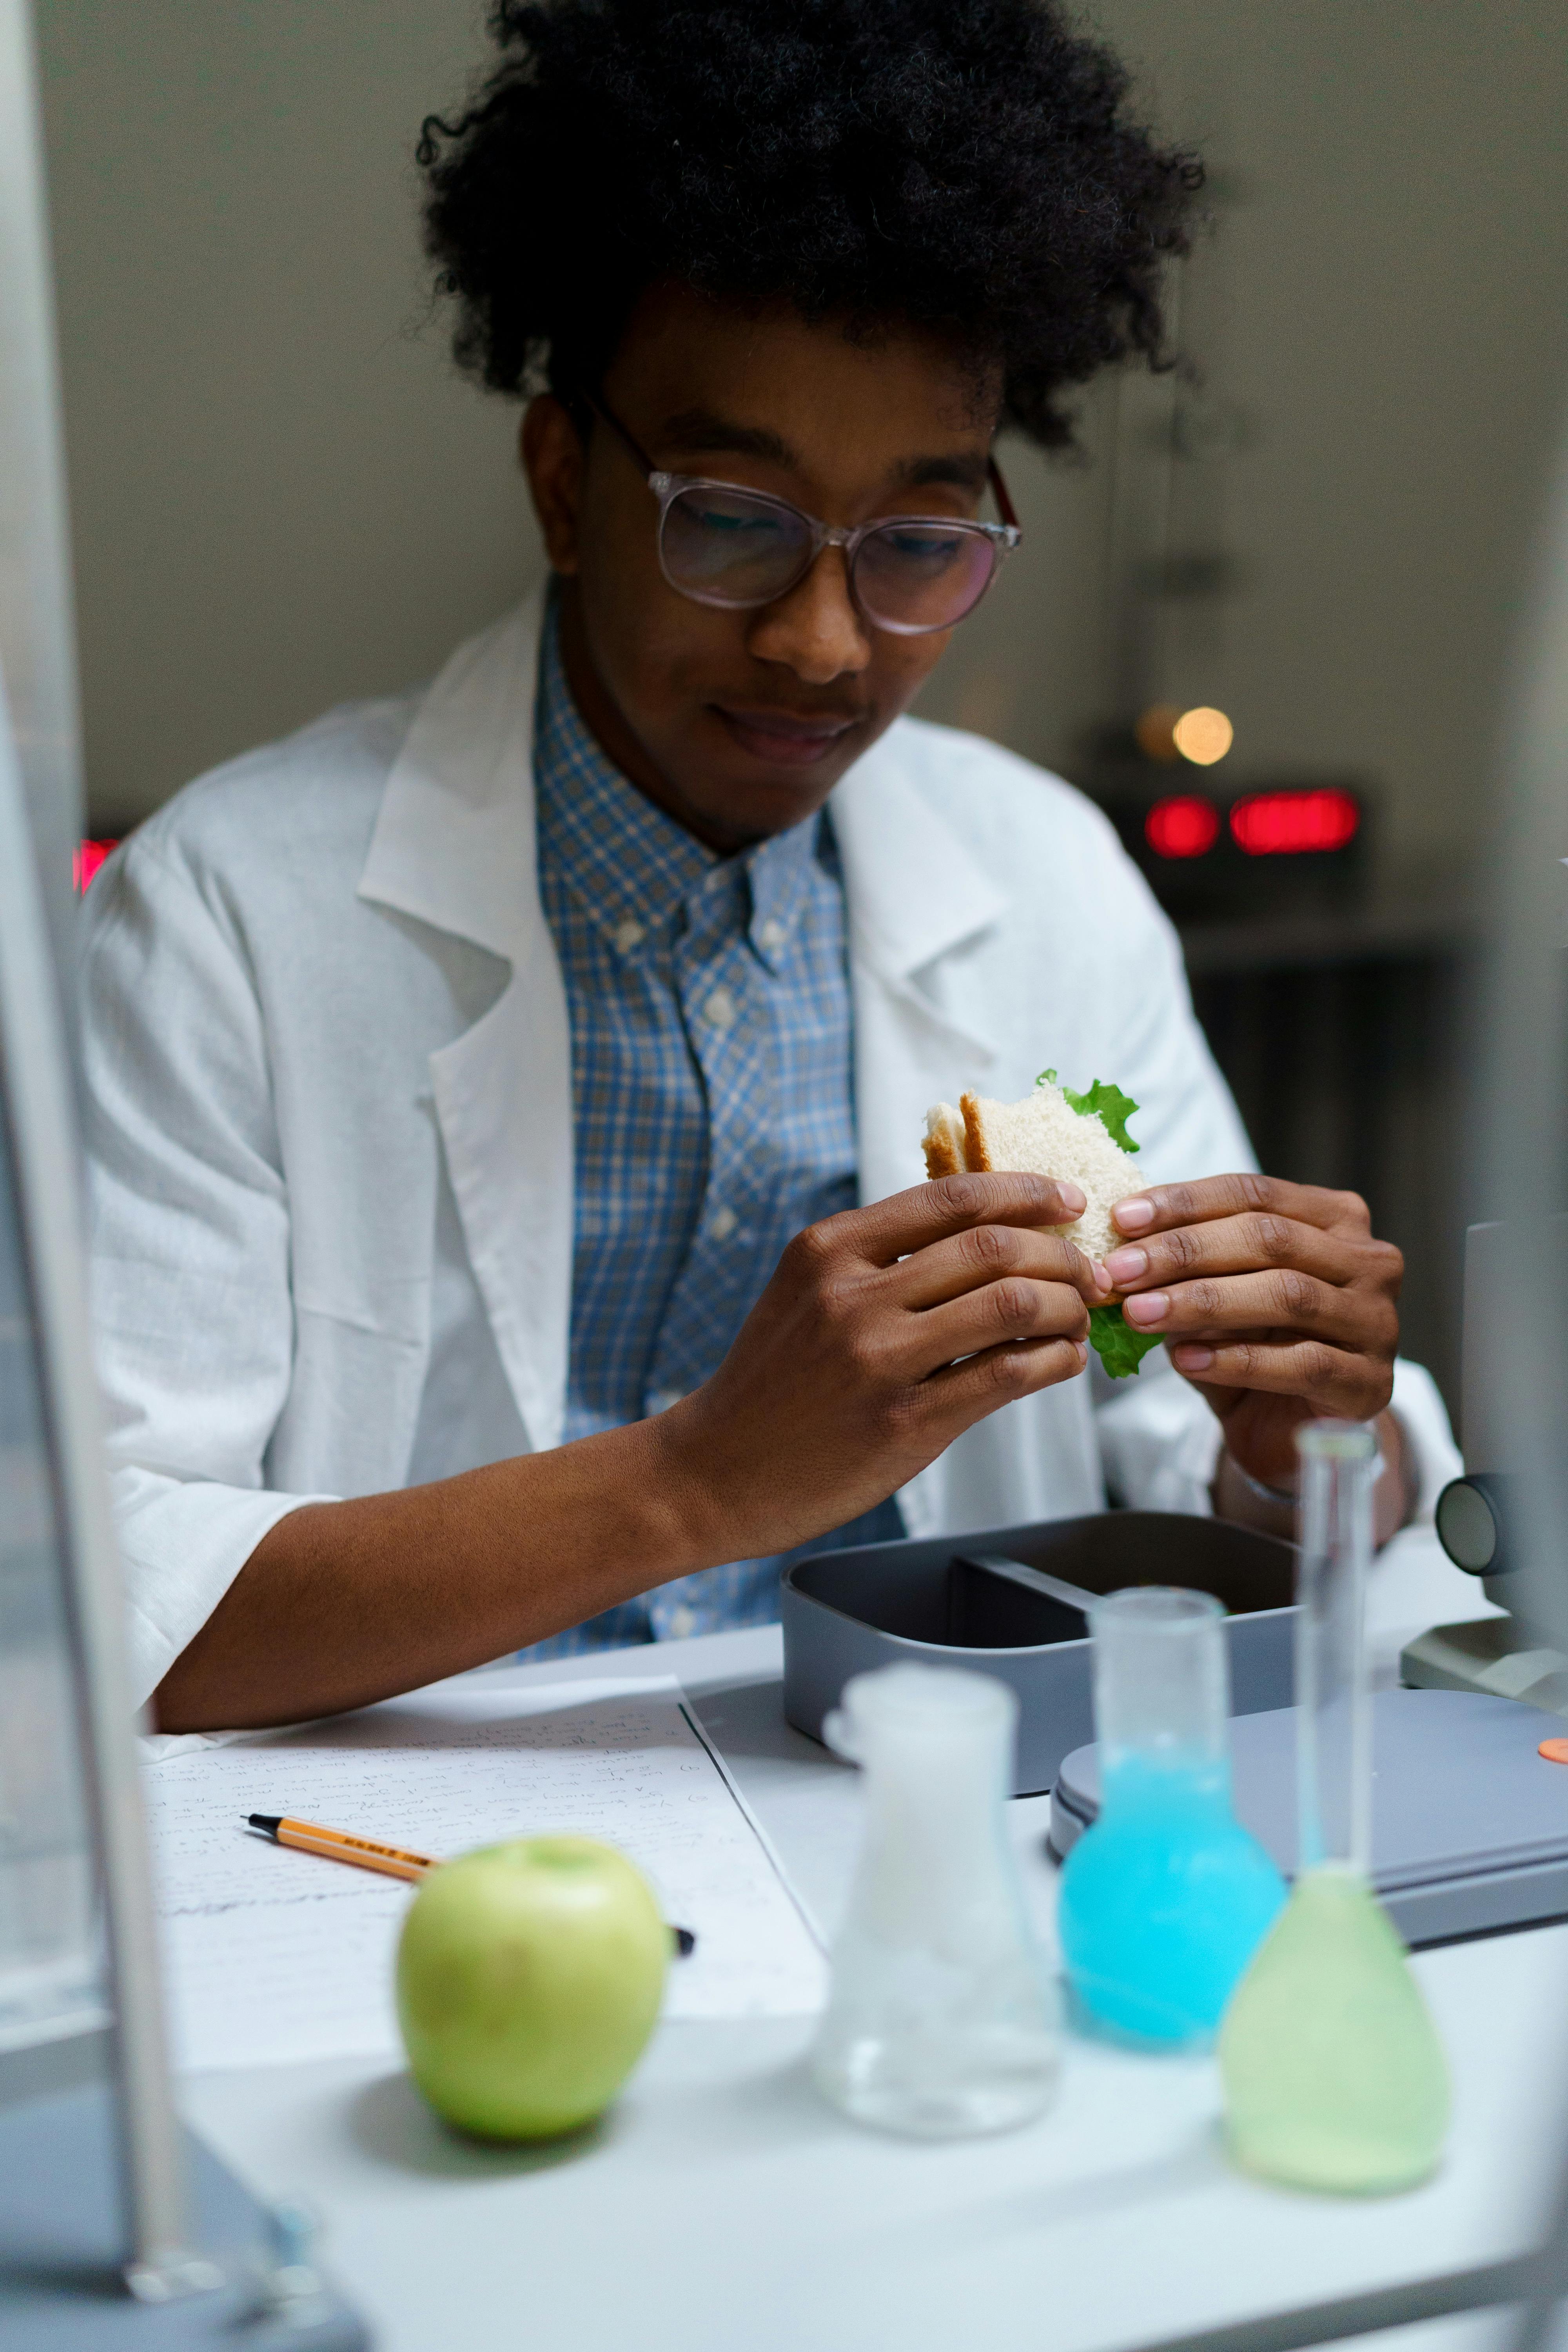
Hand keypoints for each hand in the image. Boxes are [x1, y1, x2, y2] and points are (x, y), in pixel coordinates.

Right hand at [661, 1173, 1100, 1558]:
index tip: (1067, 1201)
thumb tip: (987, 1232)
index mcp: (830, 1249)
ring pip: (1011, 1306)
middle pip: (993, 1247)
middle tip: (1088, 1272)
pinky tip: (1063, 1360)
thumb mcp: (807, 1292)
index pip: (953, 1197)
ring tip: (1079, 1316)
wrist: (713, 1472)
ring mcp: (878, 1359)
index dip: (1026, 1192)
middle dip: (1060, 1255)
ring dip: (1065, 1307)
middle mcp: (852, 1294)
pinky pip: (1006, 1376)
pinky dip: (1053, 1362)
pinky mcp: (904, 1423)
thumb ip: (880, 1258)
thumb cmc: (773, 1382)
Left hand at [1101, 1174, 1402, 1490]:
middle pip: (1271, 1239)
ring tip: (1139, 1313)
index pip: (1255, 1194)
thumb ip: (1190, 1263)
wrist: (1294, 1431)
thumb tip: (1125, 1243)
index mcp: (1335, 1219)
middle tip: (1120, 1271)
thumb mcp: (1219, 1293)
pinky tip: (1185, 1360)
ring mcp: (1378, 1322)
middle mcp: (1370, 1261)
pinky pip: (1301, 1362)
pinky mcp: (1370, 1382)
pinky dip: (1236, 1359)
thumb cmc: (1256, 1347)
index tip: (1121, 1218)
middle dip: (1186, 1251)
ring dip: (1202, 1302)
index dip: (1185, 1202)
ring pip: (1287, 1295)